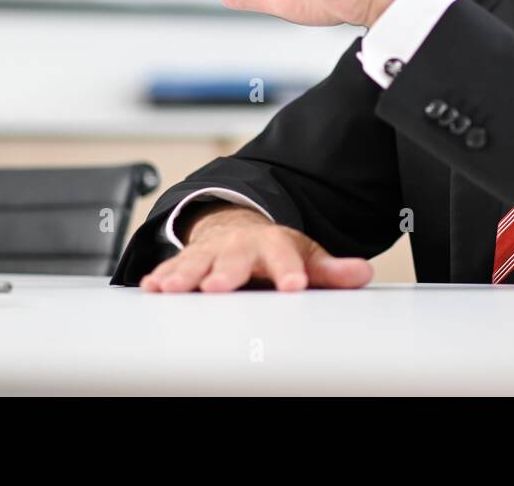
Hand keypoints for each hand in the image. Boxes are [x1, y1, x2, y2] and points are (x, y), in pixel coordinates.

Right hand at [139, 203, 374, 292]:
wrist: (237, 225)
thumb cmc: (273, 250)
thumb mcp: (305, 255)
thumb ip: (331, 269)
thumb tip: (362, 273)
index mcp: (273, 243)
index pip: (284, 254)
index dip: (288, 269)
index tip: (293, 284)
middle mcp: (240, 246)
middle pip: (234, 257)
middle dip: (225, 272)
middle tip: (218, 286)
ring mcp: (211, 253)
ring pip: (196, 262)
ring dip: (184, 275)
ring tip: (172, 288)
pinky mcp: (188, 261)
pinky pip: (171, 268)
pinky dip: (160, 277)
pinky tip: (151, 287)